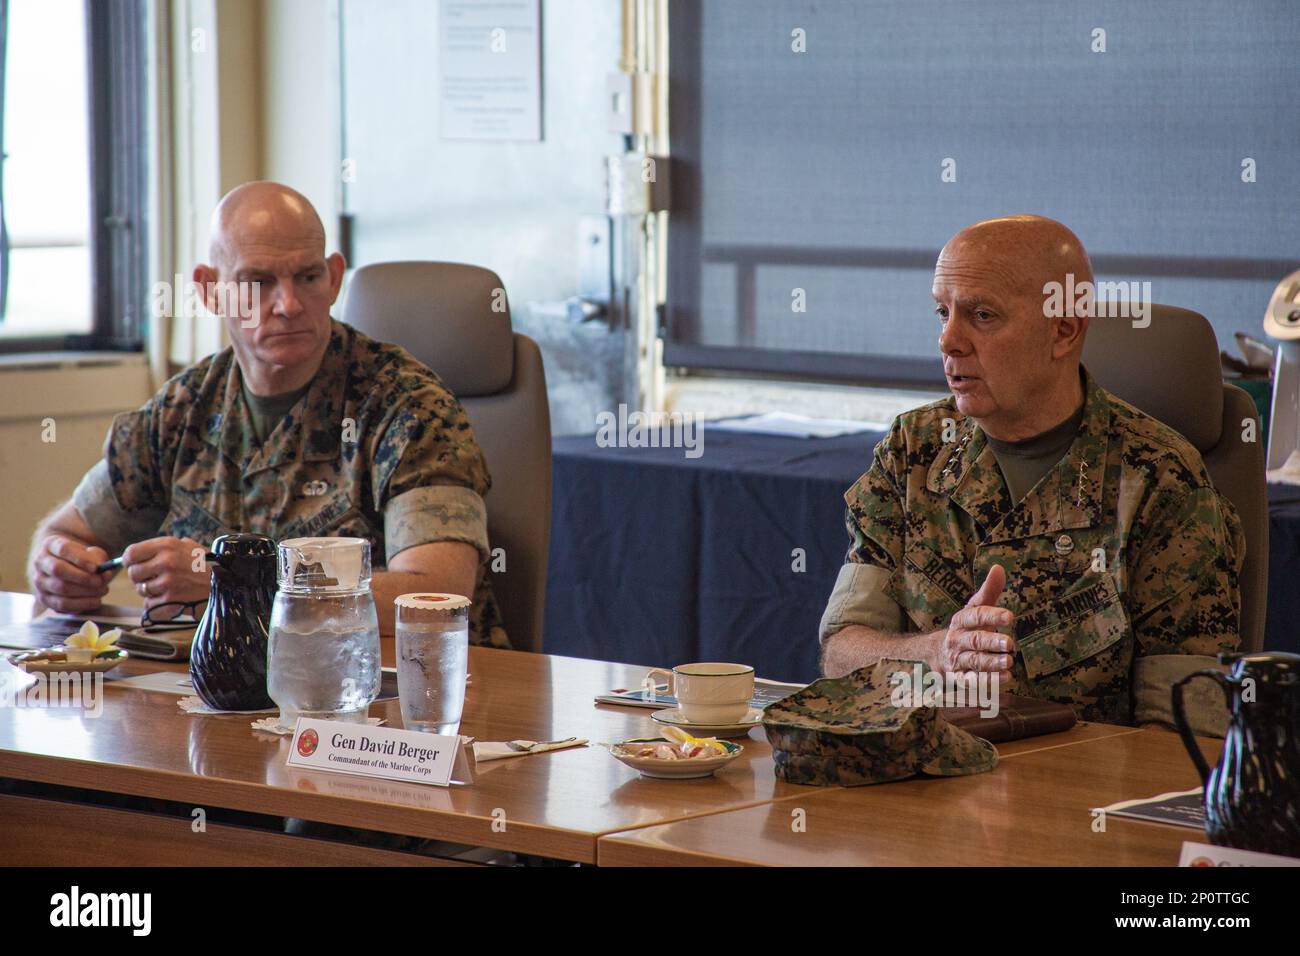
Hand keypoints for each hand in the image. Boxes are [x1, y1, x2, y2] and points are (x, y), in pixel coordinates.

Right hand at [29, 535, 112, 613]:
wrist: (63, 568)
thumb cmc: (80, 558)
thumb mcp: (89, 552)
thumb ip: (97, 557)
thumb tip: (102, 569)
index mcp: (51, 545)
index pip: (64, 549)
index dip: (81, 559)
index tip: (97, 567)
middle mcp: (41, 562)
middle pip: (58, 570)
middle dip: (83, 577)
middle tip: (101, 581)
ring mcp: (40, 581)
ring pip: (60, 588)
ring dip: (85, 591)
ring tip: (102, 590)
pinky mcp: (44, 599)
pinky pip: (61, 605)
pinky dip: (82, 604)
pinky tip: (95, 601)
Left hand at [124, 536, 209, 608]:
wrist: (227, 581)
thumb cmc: (207, 563)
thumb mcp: (187, 546)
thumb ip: (163, 548)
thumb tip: (137, 555)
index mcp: (167, 545)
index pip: (131, 553)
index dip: (130, 561)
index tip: (136, 564)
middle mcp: (165, 562)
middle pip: (133, 573)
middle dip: (141, 577)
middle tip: (154, 578)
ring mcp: (168, 582)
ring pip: (141, 590)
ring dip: (150, 591)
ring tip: (167, 587)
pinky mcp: (171, 600)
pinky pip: (150, 605)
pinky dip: (156, 604)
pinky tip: (169, 598)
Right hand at [931, 564, 1016, 682]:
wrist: (937, 653)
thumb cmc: (965, 628)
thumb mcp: (974, 609)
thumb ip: (988, 591)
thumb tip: (998, 567)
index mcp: (961, 621)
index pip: (975, 616)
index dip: (992, 616)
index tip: (1010, 617)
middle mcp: (957, 640)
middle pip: (974, 640)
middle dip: (991, 641)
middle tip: (1010, 643)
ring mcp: (957, 660)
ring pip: (973, 661)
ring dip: (991, 662)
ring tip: (1008, 661)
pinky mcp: (960, 678)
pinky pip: (972, 681)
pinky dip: (988, 681)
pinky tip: (1005, 678)